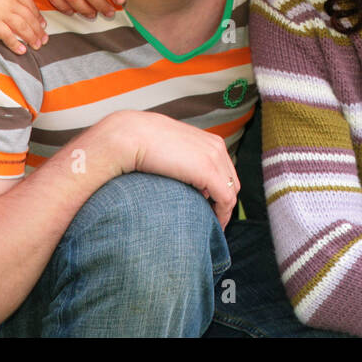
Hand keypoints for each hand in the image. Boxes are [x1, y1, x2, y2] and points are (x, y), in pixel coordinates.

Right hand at [0, 0, 46, 55]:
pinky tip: (22, 51)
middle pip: (29, 17)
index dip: (38, 16)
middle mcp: (10, 0)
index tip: (43, 24)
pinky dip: (15, 44)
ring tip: (37, 46)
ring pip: (22, 27)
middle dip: (39, 30)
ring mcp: (1, 12)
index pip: (31, 4)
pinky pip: (7, 35)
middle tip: (44, 39)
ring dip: (32, 38)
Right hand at [113, 112, 239, 227]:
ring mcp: (214, 158)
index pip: (225, 171)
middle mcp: (216, 147)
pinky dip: (222, 215)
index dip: (219, 191)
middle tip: (211, 220)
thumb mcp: (170, 150)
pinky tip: (213, 225)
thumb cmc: (141, 143)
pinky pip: (225, 199)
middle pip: (231, 182)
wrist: (130, 135)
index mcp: (209, 140)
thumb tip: (185, 180)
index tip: (210, 208)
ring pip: (230, 192)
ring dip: (223, 211)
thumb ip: (182, 161)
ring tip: (211, 226)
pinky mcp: (208, 171)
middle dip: (223, 202)